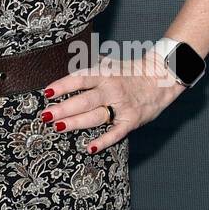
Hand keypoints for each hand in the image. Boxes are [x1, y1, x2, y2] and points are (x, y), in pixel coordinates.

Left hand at [39, 47, 184, 153]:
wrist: (162, 77)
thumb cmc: (131, 71)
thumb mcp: (110, 62)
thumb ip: (90, 64)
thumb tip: (68, 61)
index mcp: (105, 74)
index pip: (80, 79)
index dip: (63, 85)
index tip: (47, 92)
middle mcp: (112, 90)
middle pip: (84, 100)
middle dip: (63, 109)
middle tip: (46, 115)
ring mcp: (122, 106)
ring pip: (95, 117)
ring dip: (76, 123)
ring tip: (58, 127)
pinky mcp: (131, 121)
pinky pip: (116, 133)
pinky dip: (103, 141)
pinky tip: (89, 147)